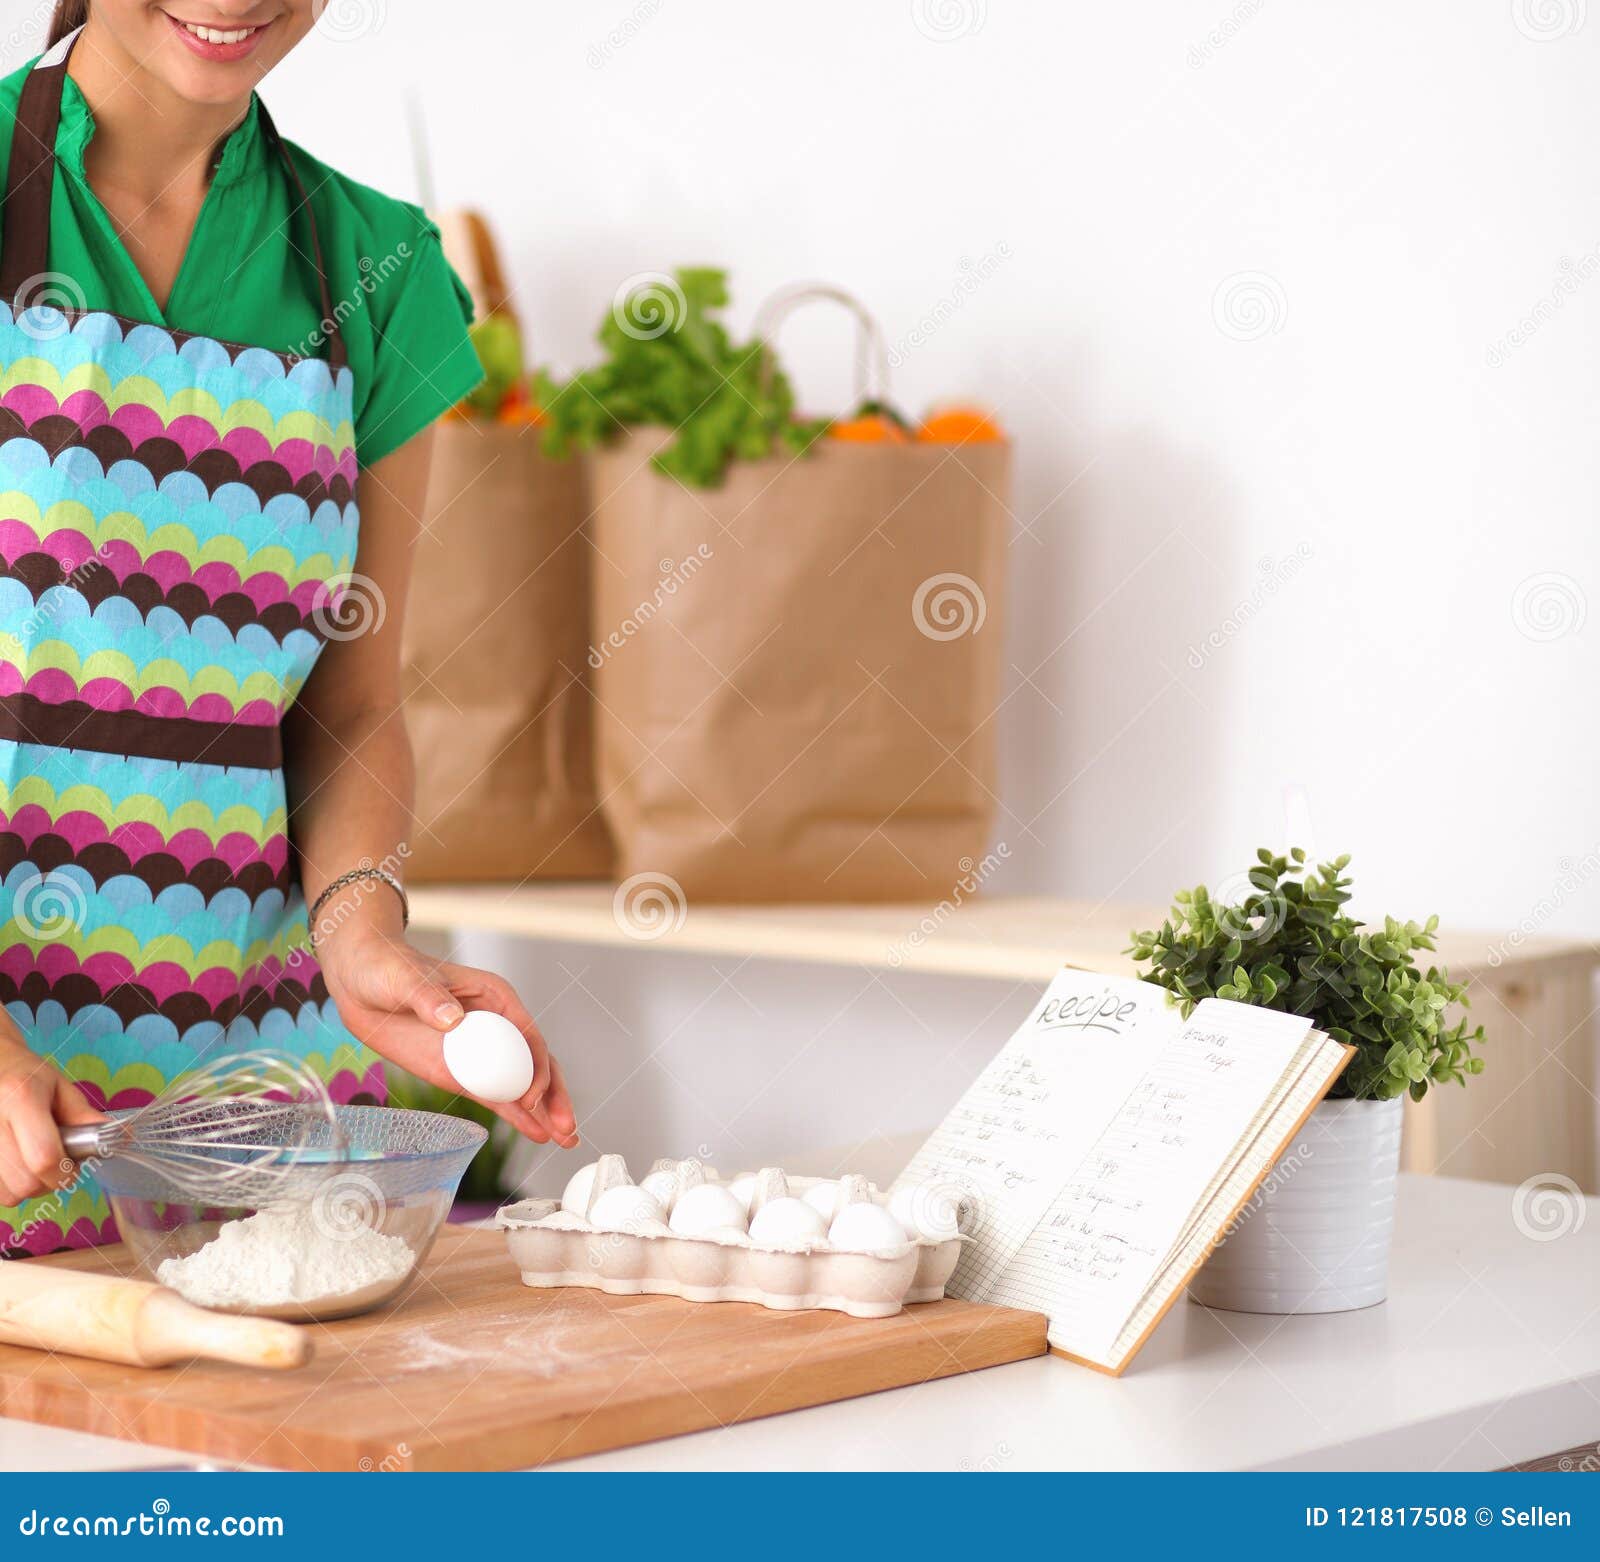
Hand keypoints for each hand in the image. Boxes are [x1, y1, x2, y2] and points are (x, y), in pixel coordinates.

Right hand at [0, 1033, 103, 1205]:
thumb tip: (121, 1137)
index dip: (65, 1172)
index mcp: (20, 1099)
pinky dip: (11, 1187)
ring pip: (9, 1194)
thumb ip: (85, 1117)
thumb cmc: (30, 1080)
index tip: (74, 1165)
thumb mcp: (62, 1089)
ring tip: (33, 1161)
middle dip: (50, 1181)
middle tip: (56, 1162)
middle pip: (26, 1183)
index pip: (44, 1157)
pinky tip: (17, 1164)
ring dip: (29, 1187)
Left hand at [316, 928, 578, 1147]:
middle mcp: (495, 1026)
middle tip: (567, 1127)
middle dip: (554, 1096)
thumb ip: (430, 998)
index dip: (535, 1067)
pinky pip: (490, 1094)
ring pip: (519, 1084)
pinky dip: (512, 1113)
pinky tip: (534, 1132)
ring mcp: (477, 1051)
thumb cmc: (387, 966)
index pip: (527, 1036)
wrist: (358, 980)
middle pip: (535, 1063)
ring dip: (542, 1112)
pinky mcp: (457, 1070)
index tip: (530, 1097)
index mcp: (494, 998)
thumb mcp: (406, 978)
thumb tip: (452, 1019)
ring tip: (565, 1139)